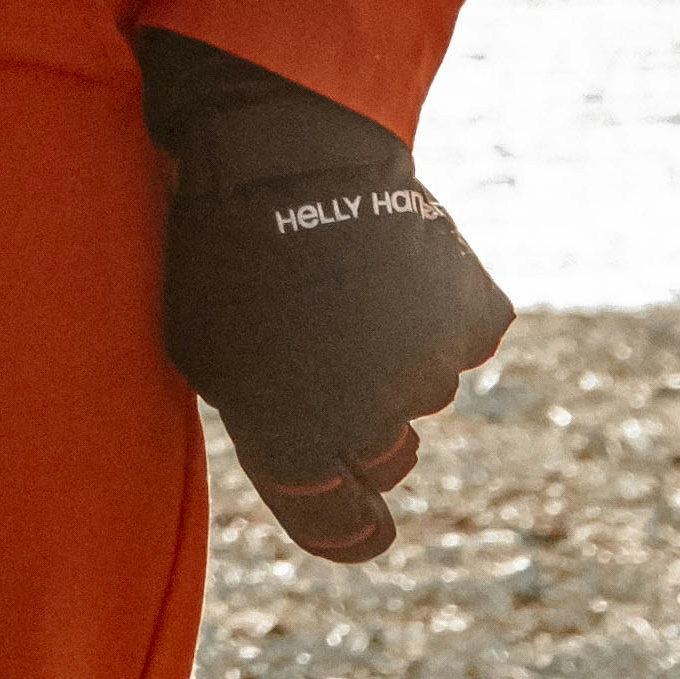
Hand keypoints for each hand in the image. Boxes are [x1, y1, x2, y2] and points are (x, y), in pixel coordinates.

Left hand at [139, 34, 512, 563]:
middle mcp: (376, 424)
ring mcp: (433, 370)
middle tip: (324, 342)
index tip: (362, 523)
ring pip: (423, 388)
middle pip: (386, 455)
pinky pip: (463, 334)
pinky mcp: (477, 316)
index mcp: (298, 446)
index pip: (342, 528)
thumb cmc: (219, 250)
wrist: (282, 150)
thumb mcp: (202, 349)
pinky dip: (441, 305)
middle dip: (363, 418)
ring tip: (348, 278)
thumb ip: (258, 418)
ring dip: (396, 350)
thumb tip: (302, 454)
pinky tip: (396, 259)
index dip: (348, 528)